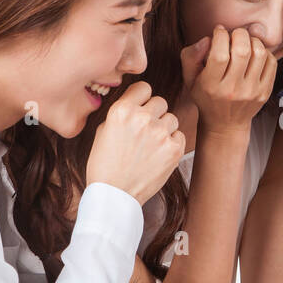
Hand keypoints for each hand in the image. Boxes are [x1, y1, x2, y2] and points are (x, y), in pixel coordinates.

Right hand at [85, 80, 184, 203]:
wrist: (114, 195)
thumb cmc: (105, 165)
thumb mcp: (103, 131)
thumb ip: (121, 113)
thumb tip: (136, 103)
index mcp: (121, 111)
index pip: (143, 88)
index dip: (142, 98)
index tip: (141, 107)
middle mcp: (142, 118)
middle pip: (160, 102)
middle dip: (154, 114)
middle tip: (146, 131)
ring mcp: (160, 133)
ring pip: (172, 118)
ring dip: (164, 129)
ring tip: (151, 146)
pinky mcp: (173, 149)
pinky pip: (180, 135)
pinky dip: (172, 144)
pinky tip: (159, 154)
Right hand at [181, 25, 276, 135]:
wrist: (225, 124)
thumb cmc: (206, 96)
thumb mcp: (189, 79)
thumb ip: (190, 56)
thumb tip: (207, 39)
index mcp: (211, 86)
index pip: (219, 55)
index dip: (220, 36)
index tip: (219, 31)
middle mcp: (232, 90)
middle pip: (242, 51)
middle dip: (239, 34)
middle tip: (234, 33)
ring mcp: (251, 92)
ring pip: (259, 54)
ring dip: (253, 40)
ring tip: (245, 41)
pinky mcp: (265, 92)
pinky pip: (271, 62)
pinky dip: (264, 51)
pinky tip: (255, 53)